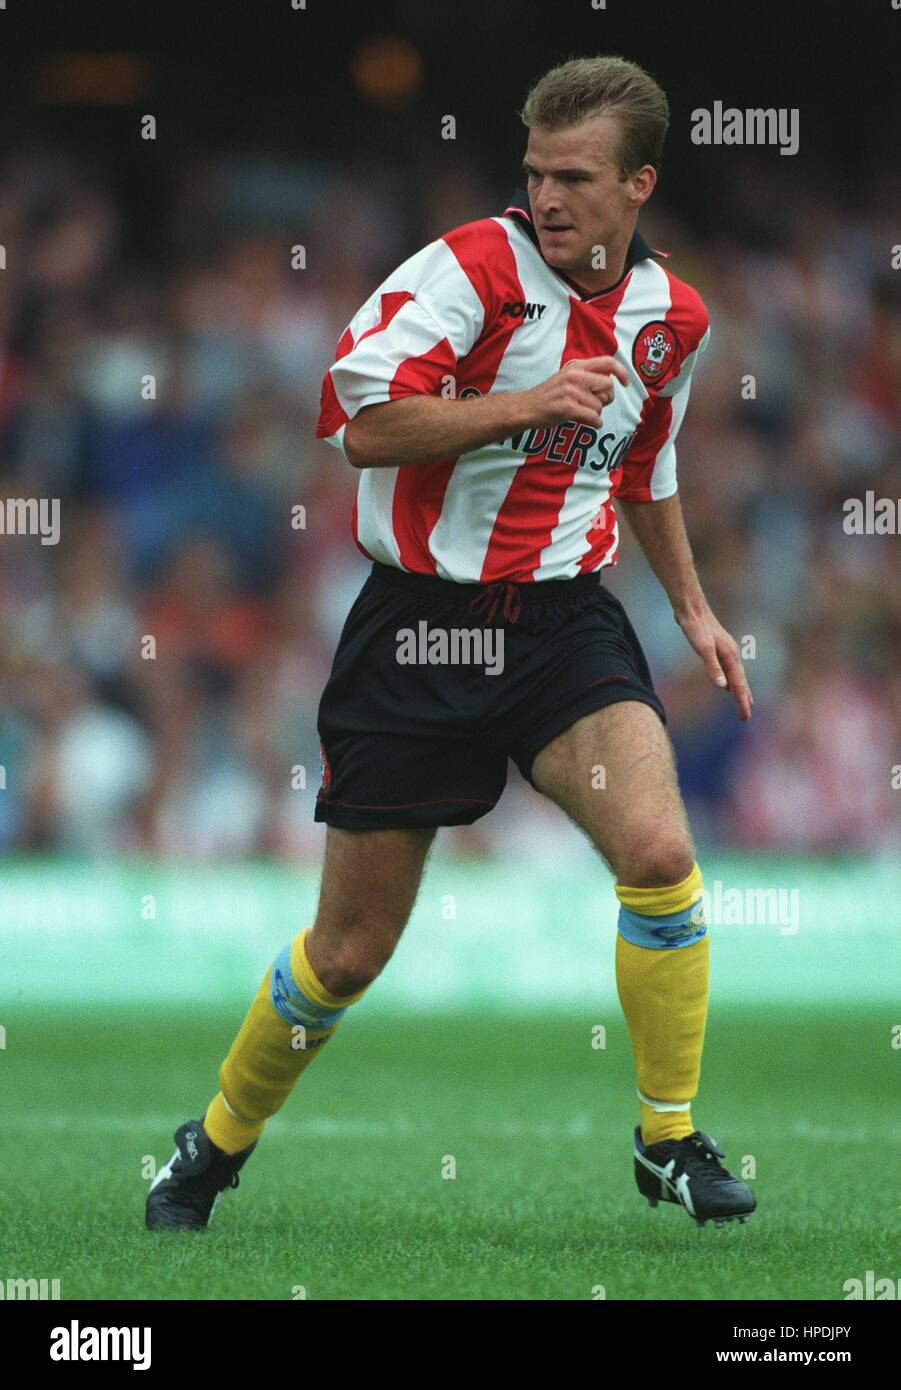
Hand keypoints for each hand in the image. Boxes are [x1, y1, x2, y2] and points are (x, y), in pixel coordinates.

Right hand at [523, 355, 629, 427]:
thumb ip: (586, 376)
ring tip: (581, 414)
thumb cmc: (549, 396)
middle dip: (606, 399)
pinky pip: (594, 418)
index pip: (607, 362)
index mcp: (576, 366)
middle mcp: (575, 376)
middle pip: (608, 387)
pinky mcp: (568, 408)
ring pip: (600, 406)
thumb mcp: (566, 377)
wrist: (526, 408)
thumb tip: (610, 385)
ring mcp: (571, 391)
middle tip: (596, 405)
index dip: (621, 372)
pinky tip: (587, 423)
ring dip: (595, 414)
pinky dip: (594, 424)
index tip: (625, 383)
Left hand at [676, 604, 752, 720]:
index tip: (745, 717)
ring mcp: (726, 651)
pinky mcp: (719, 649)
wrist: (691, 608)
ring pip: (737, 675)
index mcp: (730, 657)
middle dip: (744, 699)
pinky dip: (732, 680)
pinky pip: (729, 670)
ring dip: (740, 690)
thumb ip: (712, 667)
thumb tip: (722, 687)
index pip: (738, 685)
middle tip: (746, 716)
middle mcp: (732, 654)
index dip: (741, 701)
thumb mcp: (703, 649)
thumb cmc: (696, 628)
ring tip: (744, 701)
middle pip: (741, 681)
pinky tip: (728, 684)